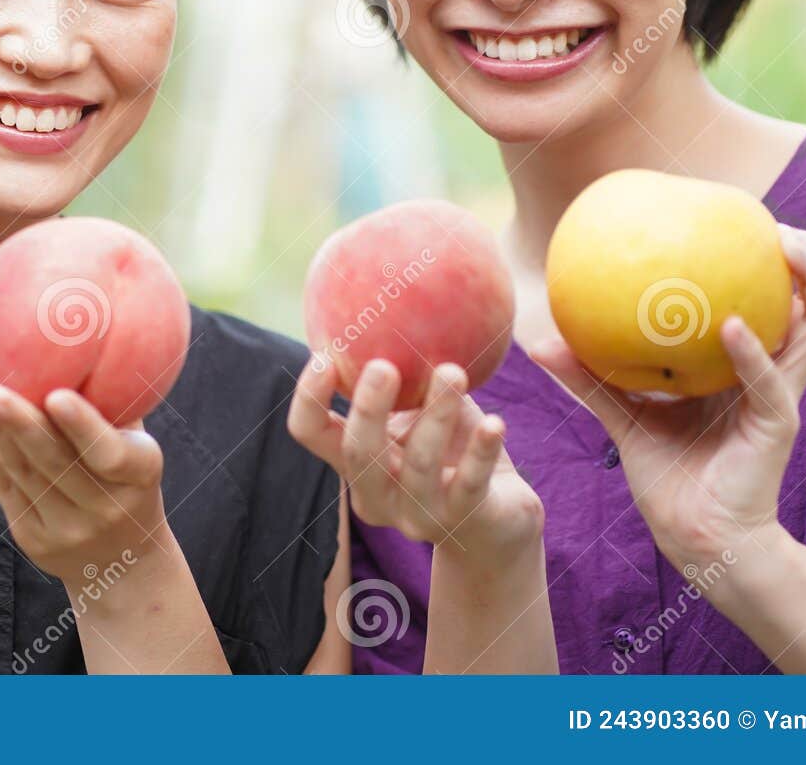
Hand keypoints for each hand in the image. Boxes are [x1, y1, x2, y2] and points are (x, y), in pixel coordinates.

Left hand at [0, 377, 167, 583]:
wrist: (123, 557)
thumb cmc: (128, 473)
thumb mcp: (137, 441)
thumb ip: (117, 398)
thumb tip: (88, 330)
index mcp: (140, 474)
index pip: (109, 453)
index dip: (83, 426)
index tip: (56, 394)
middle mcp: (105, 507)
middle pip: (53, 462)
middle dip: (15, 421)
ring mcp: (67, 529)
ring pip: (22, 473)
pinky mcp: (33, 538)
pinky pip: (3, 487)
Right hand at [288, 357, 543, 553]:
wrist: (497, 519)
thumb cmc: (451, 446)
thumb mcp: (419, 407)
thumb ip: (402, 368)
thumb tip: (389, 284)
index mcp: (355, 461)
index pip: (311, 433)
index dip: (308, 398)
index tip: (323, 355)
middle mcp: (377, 493)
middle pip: (358, 454)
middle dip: (368, 409)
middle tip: (383, 365)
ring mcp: (418, 514)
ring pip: (418, 465)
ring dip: (436, 414)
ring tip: (452, 372)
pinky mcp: (464, 521)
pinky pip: (470, 484)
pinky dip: (482, 452)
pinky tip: (497, 423)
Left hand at [529, 225, 805, 569]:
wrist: (697, 540)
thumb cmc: (669, 480)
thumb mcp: (624, 417)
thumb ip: (590, 377)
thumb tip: (539, 340)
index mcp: (747, 369)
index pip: (773, 304)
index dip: (766, 262)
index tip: (737, 220)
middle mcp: (772, 375)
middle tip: (774, 222)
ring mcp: (780, 398)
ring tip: (782, 246)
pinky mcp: (777, 425)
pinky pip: (768, 381)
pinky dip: (751, 352)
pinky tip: (728, 325)